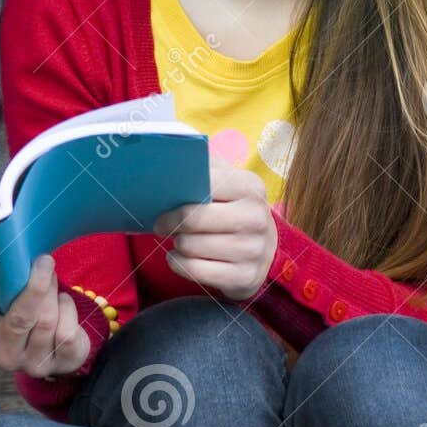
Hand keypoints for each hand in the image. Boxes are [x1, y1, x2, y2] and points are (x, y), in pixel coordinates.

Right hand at [0, 254, 90, 376]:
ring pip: (47, 320)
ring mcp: (33, 364)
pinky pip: (67, 332)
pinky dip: (67, 308)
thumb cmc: (20, 314)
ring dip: (53, 292)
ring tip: (51, 278)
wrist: (53, 347)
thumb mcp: (1, 302)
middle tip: (44, 260)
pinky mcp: (62, 364)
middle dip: (35, 287)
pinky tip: (62, 303)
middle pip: (19, 319)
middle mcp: (3, 355)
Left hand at [153, 161, 277, 301]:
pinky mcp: (245, 276)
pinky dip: (179, 264)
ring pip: (190, 247)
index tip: (163, 200)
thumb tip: (175, 150)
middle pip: (193, 219)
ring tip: (178, 239)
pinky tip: (180, 257)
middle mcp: (256, 218)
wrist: (266, 249)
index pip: (205, 184)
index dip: (177, 192)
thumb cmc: (234, 209)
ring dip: (176, 243)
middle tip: (160, 223)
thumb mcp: (227, 182)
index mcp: (250, 187)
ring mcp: (253, 250)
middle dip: (169, 222)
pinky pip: (195, 271)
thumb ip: (204, 165)